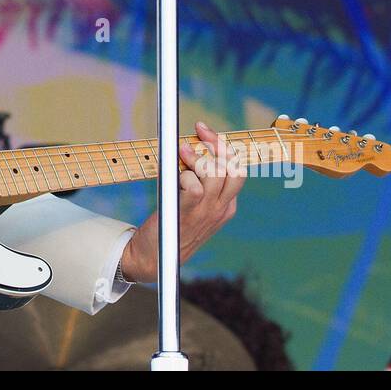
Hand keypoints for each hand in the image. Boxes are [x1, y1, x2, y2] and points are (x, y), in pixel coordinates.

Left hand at [118, 122, 244, 281]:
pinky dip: (184, 175)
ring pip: (215, 174)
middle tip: (197, 132)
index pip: (237, 170)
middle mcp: (221, 209)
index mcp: (226, 207)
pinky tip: (175, 177)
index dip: (222, 145)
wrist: (153, 259)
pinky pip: (195, 187)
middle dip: (216, 142)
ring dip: (196, 157)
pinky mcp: (188, 214)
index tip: (204, 130)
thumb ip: (197, 182)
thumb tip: (189, 149)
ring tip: (181, 153)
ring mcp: (206, 213)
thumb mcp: (192, 205)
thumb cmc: (169, 225)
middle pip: (233, 167)